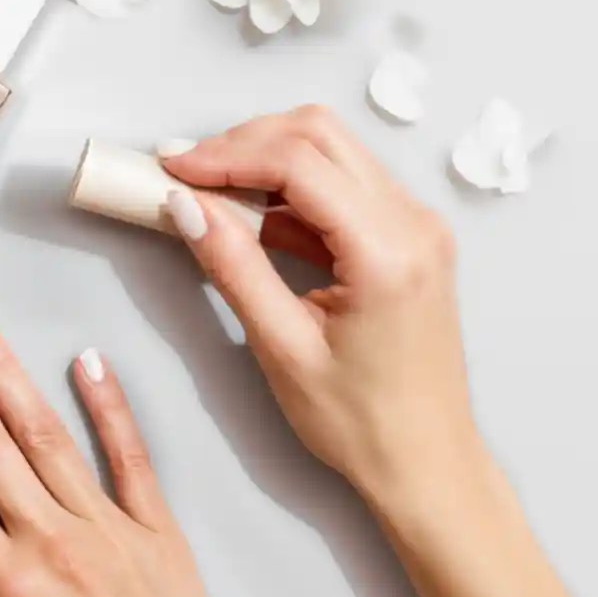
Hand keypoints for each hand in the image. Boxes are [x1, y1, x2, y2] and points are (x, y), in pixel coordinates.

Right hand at [160, 107, 597, 596]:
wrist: (425, 461)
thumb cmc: (360, 423)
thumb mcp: (282, 347)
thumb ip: (233, 266)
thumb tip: (186, 206)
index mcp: (389, 252)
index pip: (299, 163)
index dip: (226, 157)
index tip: (172, 170)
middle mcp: (415, 224)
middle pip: (320, 135)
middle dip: (244, 142)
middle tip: (185, 173)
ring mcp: (417, 226)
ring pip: (333, 151)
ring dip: (267, 159)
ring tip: (209, 192)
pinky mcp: (407, 237)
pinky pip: (344, 186)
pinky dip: (292, 189)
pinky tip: (250, 217)